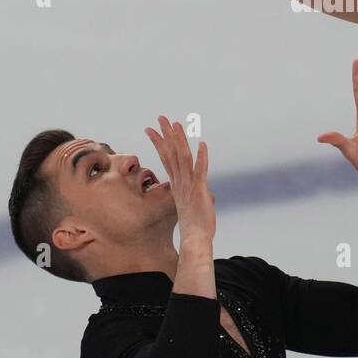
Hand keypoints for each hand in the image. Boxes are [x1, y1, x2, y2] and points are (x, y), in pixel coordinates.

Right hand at [144, 115, 213, 243]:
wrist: (195, 240)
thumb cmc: (195, 225)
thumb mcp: (194, 206)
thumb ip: (196, 196)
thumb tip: (205, 195)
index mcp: (177, 183)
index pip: (166, 158)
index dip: (160, 142)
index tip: (152, 129)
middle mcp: (180, 182)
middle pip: (171, 153)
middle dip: (166, 134)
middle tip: (161, 118)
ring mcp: (189, 186)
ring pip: (182, 158)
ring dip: (179, 140)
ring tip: (176, 124)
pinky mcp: (199, 191)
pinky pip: (200, 171)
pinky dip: (201, 157)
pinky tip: (202, 144)